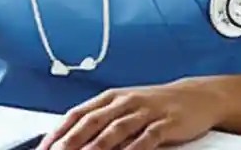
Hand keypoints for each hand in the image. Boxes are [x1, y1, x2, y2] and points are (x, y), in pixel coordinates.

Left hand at [37, 79, 224, 149]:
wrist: (196, 96)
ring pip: (115, 129)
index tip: (44, 148)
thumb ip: (102, 121)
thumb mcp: (125, 107)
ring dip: (97, 146)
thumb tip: (73, 138)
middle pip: (92, 121)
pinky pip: (147, 138)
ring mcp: (144, 111)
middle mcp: (124, 102)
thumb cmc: (155, 104)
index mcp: (110, 98)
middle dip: (71, 140)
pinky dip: (134, 148)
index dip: (59, 131)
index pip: (77, 114)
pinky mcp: (165, 122)